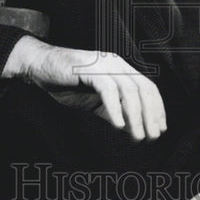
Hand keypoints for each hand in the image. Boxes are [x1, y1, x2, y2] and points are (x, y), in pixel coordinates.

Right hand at [3, 35, 166, 140]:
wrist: (39, 66)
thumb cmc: (66, 82)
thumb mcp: (94, 101)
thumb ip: (113, 110)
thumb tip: (132, 128)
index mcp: (120, 69)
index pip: (147, 87)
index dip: (157, 108)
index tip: (160, 128)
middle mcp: (116, 63)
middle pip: (143, 88)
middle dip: (151, 114)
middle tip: (153, 136)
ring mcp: (103, 64)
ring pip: (129, 90)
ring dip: (136, 116)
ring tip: (138, 135)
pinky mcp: (89, 68)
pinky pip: (108, 90)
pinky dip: (115, 109)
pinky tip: (118, 125)